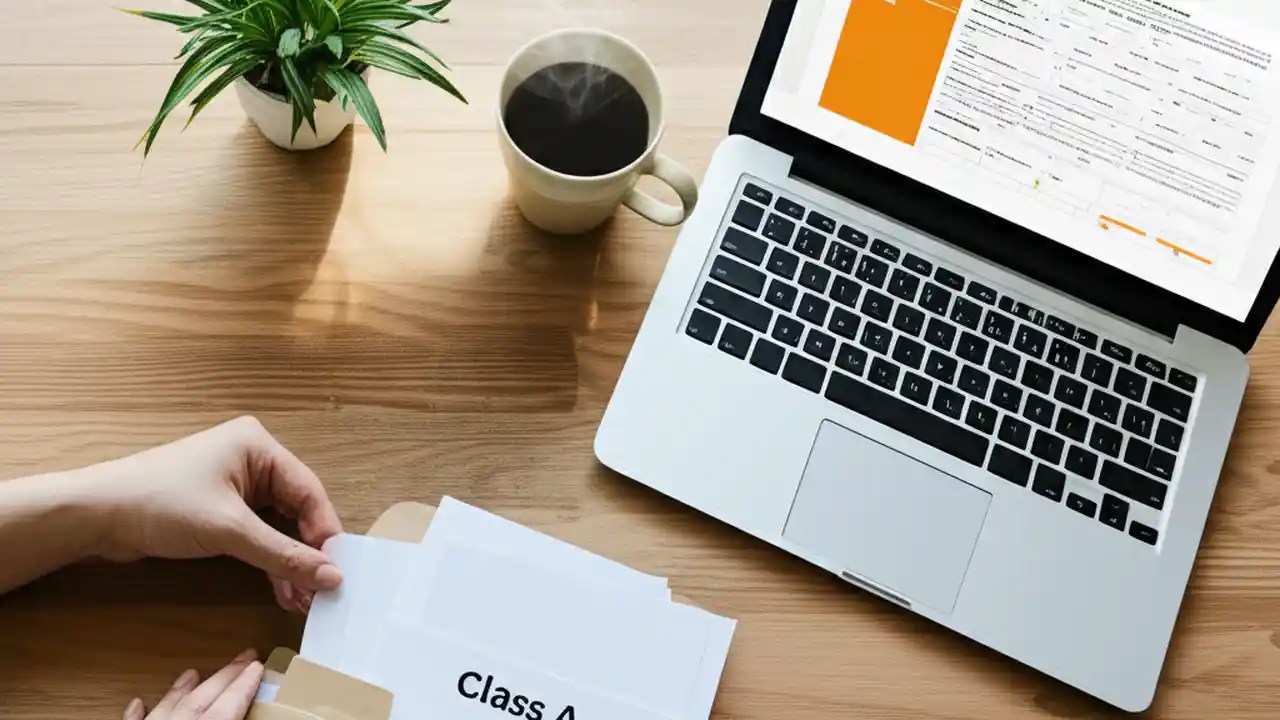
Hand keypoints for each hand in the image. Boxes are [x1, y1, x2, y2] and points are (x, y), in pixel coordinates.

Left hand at [95, 416, 343, 611]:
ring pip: (278, 526)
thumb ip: (284, 555)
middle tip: (322, 591)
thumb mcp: (229, 530)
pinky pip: (258, 534)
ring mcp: (235, 484)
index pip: (309, 491)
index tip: (338, 570)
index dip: (325, 533)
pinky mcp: (220, 508)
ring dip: (289, 562)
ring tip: (302, 599)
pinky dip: (269, 560)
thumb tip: (333, 577)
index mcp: (259, 446)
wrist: (94, 515)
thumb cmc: (161, 505)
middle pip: (297, 510)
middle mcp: (252, 460)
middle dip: (308, 553)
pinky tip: (281, 589)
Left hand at [123, 650, 263, 719]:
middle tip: (244, 656)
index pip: (229, 705)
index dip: (244, 684)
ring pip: (168, 705)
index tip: (258, 664)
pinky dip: (137, 713)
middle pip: (202, 698)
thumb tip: (264, 715)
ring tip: (193, 671)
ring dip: (182, 689)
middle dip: (224, 676)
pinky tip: (137, 702)